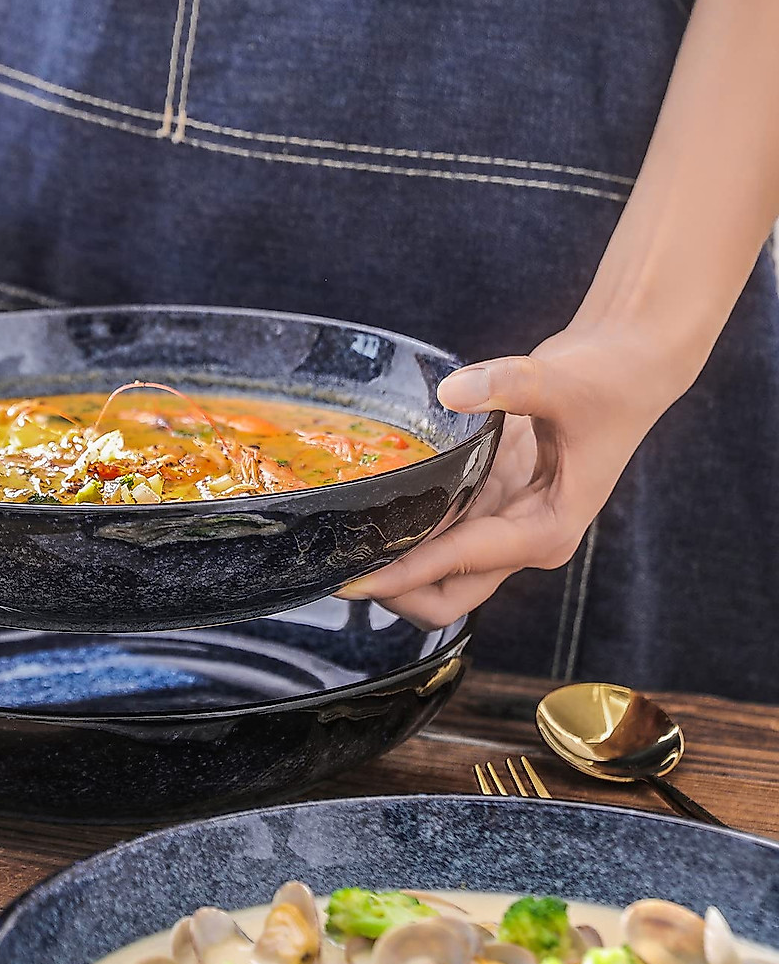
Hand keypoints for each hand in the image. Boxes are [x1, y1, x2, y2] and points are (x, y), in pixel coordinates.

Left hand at [338, 322, 684, 627]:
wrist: (626, 368)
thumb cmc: (607, 383)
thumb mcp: (560, 381)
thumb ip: (507, 384)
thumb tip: (452, 392)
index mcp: (546, 529)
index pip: (460, 564)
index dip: (404, 574)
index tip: (355, 580)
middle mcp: (524, 539)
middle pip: (445, 595)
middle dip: (393, 590)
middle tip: (336, 563)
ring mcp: (506, 525)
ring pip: (438, 572)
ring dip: (394, 564)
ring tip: (339, 541)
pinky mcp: (493, 504)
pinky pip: (440, 533)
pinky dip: (407, 529)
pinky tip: (369, 509)